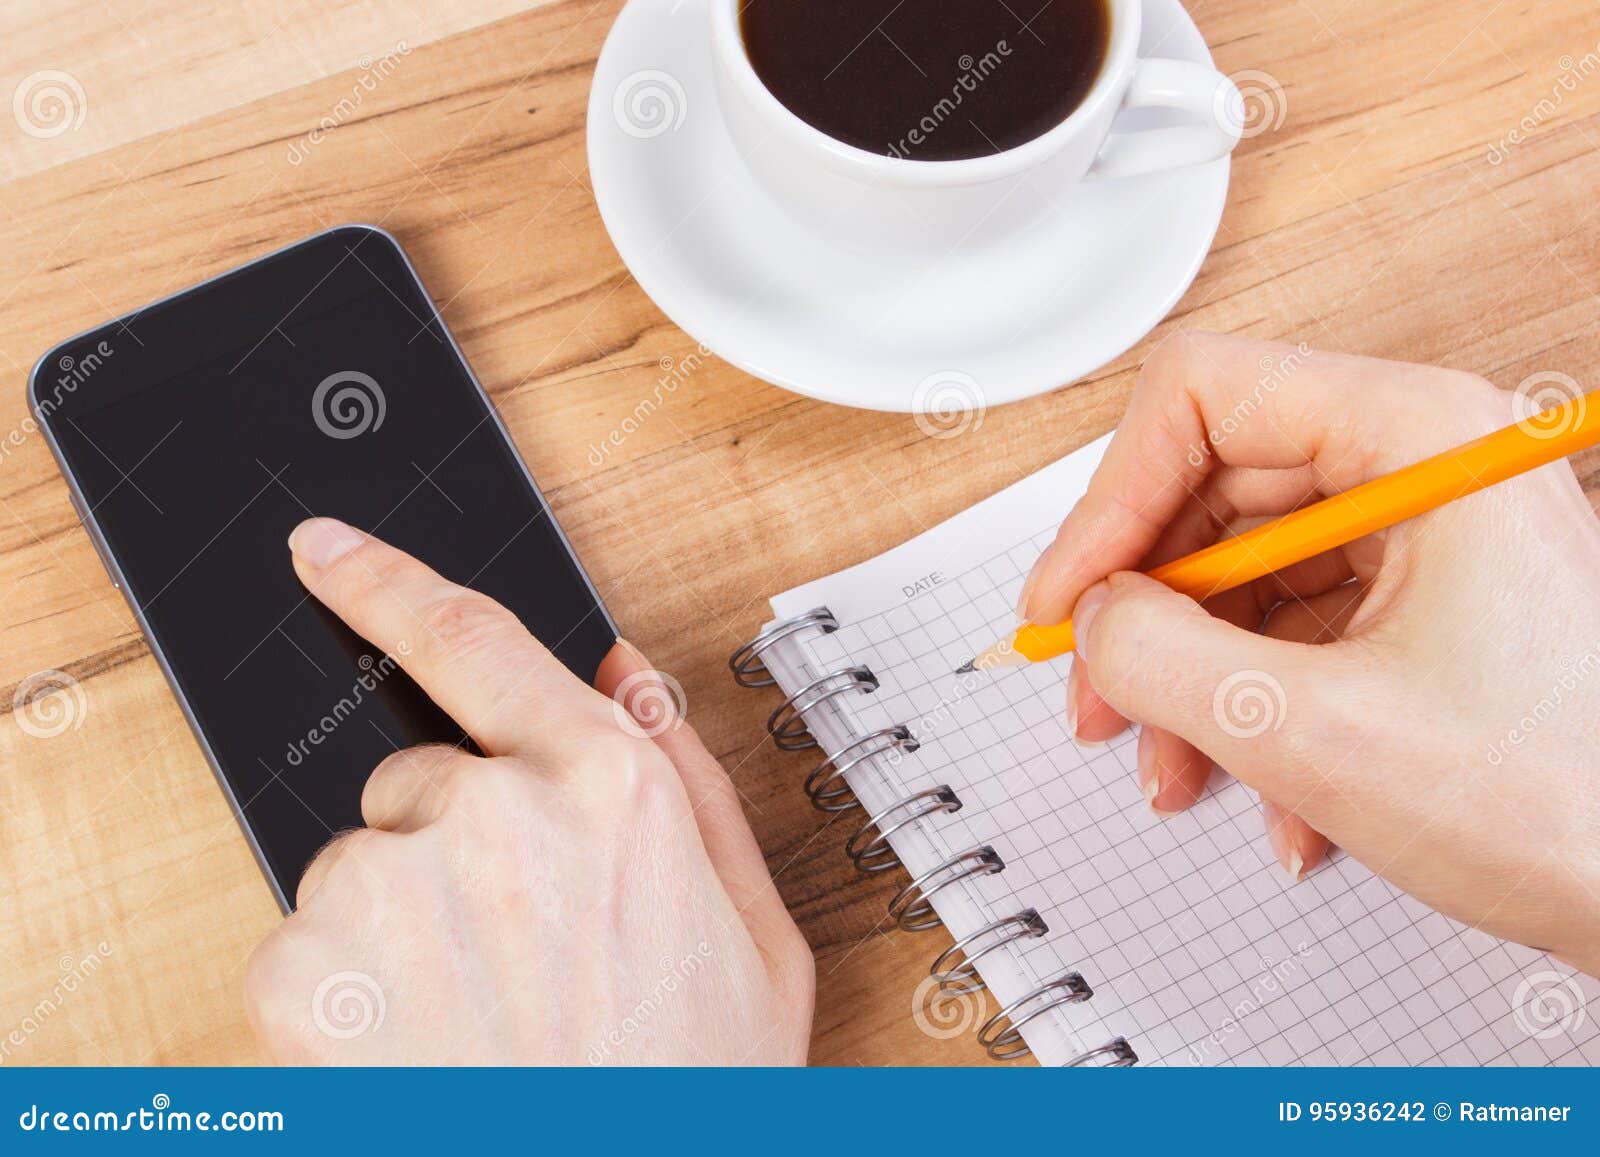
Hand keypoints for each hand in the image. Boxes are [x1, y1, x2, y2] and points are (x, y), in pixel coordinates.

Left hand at [245, 519, 813, 1063]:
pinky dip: (348, 994)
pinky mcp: (305, 971)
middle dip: (451, 846)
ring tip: (479, 1021)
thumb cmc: (690, 1088)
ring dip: (402, 925)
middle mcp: (494, 814)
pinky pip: (311, 945)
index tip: (326, 550)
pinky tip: (424, 1053)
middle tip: (516, 954)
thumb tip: (623, 672)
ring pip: (364, 867)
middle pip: (419, 780)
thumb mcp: (751, 931)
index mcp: (609, 791)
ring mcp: (392, 889)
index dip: (389, 583)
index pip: (476, 641)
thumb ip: (688, 777)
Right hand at [1020, 331, 1599, 975]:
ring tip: (1180, 769)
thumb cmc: (1573, 807)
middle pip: (1214, 491)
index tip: (1072, 599)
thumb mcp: (1316, 733)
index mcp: (1419, 435)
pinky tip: (1268, 796)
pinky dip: (1254, 709)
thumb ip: (1163, 659)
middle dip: (1145, 611)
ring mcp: (1431, 535)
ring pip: (1246, 570)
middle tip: (1099, 697)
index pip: (1203, 397)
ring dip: (1191, 678)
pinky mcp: (1430, 604)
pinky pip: (1296, 627)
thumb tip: (1092, 619)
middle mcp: (1425, 463)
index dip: (1111, 500)